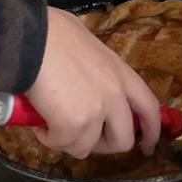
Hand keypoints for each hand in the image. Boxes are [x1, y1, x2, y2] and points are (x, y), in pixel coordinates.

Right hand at [29, 7, 161, 159]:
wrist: (30, 38)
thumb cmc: (52, 33)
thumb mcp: (87, 46)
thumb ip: (96, 69)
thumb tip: (84, 80)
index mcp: (120, 72)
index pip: (149, 107)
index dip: (151, 130)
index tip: (147, 146)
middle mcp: (114, 94)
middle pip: (123, 140)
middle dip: (103, 146)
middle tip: (82, 137)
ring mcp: (96, 112)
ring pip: (87, 148)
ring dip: (68, 140)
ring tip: (51, 122)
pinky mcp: (74, 125)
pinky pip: (62, 145)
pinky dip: (49, 138)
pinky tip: (39, 122)